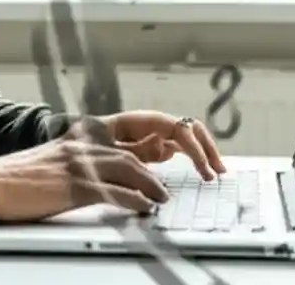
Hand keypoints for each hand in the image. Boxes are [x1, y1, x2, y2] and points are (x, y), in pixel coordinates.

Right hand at [0, 121, 170, 221]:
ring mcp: (79, 164)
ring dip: (150, 186)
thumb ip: (78, 161)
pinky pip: (116, 192)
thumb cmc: (17, 178)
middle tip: (162, 187)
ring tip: (160, 198)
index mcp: (76, 137)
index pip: (120, 134)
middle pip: (129, 155)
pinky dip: (135, 201)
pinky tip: (143, 208)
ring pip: (129, 170)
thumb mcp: (52, 160)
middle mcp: (81, 145)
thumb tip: (103, 177)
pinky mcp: (76, 186)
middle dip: (152, 172)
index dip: (144, 144)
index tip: (160, 153)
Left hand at [97, 110, 226, 180]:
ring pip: (189, 138)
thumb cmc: (89, 142)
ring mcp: (156, 133)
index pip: (178, 128)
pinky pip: (180, 148)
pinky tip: (202, 172)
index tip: (203, 168)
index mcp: (141, 120)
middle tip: (217, 171)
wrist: (76, 143)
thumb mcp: (106, 147)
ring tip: (214, 173)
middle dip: (206, 147)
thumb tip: (165, 147)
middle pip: (190, 129)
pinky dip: (193, 158)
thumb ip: (135, 149)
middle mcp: (153, 124)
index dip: (193, 146)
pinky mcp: (156, 146)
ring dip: (204, 152)